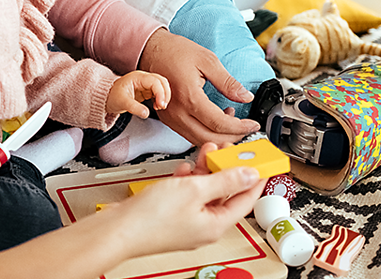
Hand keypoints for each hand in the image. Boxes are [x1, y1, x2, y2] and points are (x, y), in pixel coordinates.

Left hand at [107, 71, 171, 117]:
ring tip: (159, 107)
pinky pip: (158, 92)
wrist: (107, 97)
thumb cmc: (113, 96)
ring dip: (164, 96)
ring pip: (162, 86)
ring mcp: (145, 84)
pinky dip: (160, 99)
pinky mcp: (146, 90)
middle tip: (162, 106)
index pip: (155, 82)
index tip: (161, 104)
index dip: (161, 93)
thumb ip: (134, 107)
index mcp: (137, 77)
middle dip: (165, 94)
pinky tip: (157, 106)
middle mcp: (143, 78)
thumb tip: (146, 114)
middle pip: (161, 81)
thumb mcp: (122, 102)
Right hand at [110, 154, 263, 255]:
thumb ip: (224, 180)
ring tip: (206, 153)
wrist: (118, 230)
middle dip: (227, 169)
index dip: (256, 178)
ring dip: (207, 170)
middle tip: (230, 150)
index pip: (247, 199)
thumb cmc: (151, 219)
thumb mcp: (194, 190)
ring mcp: (188, 221)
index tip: (262, 162)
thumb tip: (249, 174)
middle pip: (226, 194)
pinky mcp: (173, 216)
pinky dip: (189, 180)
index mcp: (216, 225)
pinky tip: (184, 170)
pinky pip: (189, 195)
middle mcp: (205, 226)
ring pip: (206, 192)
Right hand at [138, 29, 259, 144]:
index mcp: (189, 97)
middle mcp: (177, 112)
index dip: (240, 127)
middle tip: (246, 128)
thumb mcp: (207, 60)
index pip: (219, 124)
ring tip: (232, 121)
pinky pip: (190, 134)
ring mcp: (171, 118)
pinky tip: (216, 119)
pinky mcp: (168, 119)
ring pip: (198, 140)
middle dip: (232, 137)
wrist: (150, 50)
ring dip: (219, 137)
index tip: (253, 124)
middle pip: (209, 139)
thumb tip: (245, 96)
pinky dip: (206, 133)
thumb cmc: (175, 52)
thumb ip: (228, 82)